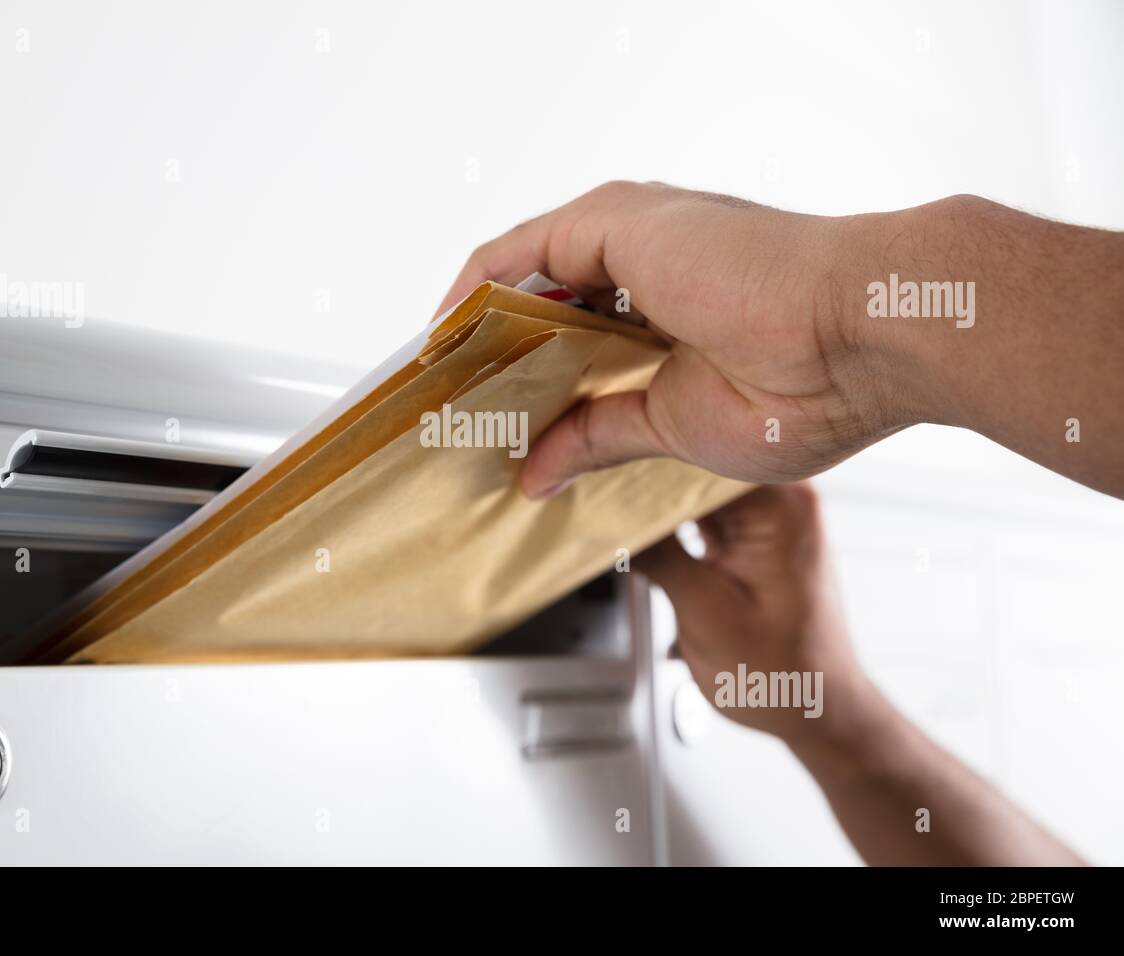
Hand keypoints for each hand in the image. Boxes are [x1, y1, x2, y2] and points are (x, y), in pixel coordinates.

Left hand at [439, 181, 1123, 499]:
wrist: (871, 336)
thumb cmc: (814, 386)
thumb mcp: (674, 427)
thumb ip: (598, 436)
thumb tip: (535, 472)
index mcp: (671, 311)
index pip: (574, 337)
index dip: (527, 381)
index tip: (490, 424)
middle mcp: (647, 262)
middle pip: (541, 305)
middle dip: (494, 361)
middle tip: (451, 415)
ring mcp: (630, 234)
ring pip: (521, 278)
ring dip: (474, 333)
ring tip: (436, 388)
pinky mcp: (612, 218)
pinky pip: (511, 256)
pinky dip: (470, 298)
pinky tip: (442, 344)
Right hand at [640, 482, 1085, 864]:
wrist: (816, 710)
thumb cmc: (783, 675)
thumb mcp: (704, 612)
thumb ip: (657, 555)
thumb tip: (608, 517)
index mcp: (782, 505)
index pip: (700, 452)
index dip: (643, 454)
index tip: (598, 458)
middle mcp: (785, 499)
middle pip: (696, 462)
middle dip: (643, 473)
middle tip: (591, 480)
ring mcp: (771, 516)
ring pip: (695, 484)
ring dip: (652, 495)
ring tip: (605, 502)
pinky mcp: (756, 535)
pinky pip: (702, 510)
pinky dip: (668, 517)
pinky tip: (634, 523)